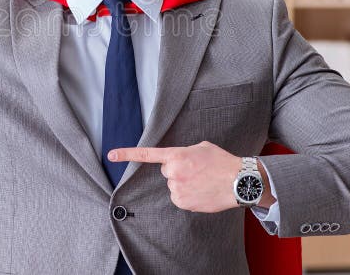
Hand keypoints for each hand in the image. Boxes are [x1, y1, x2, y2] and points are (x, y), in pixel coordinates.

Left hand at [108, 141, 273, 212]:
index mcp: (176, 155)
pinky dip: (188, 195)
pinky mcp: (182, 203)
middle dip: (178, 171)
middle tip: (196, 170)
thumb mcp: (201, 147)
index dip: (127, 154)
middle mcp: (173, 173)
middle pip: (167, 171)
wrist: (238, 181)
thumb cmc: (222, 161)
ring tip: (202, 181)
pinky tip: (201, 191)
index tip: (111, 155)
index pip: (147, 154)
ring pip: (173, 185)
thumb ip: (184, 152)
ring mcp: (177, 189)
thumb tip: (179, 160)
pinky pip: (179, 198)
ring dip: (183, 184)